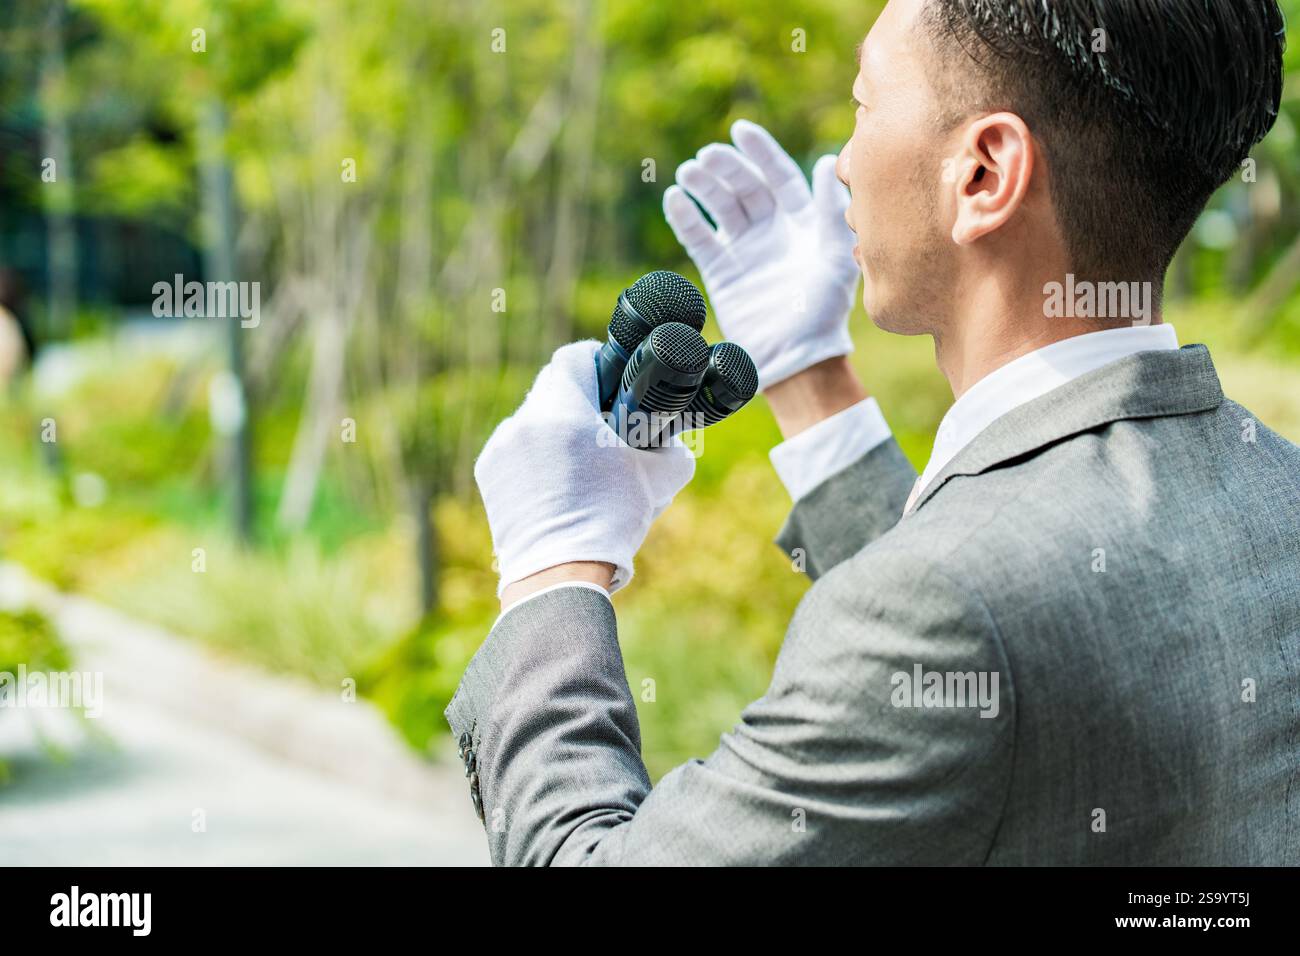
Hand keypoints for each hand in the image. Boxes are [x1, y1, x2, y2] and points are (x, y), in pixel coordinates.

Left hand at [473, 341, 695, 596]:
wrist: (559, 575)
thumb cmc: (610, 522)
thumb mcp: (658, 479)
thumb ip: (672, 448)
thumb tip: (673, 440)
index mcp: (562, 410)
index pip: (575, 357)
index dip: (599, 362)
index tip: (614, 381)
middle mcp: (524, 421)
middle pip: (552, 387)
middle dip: (580, 400)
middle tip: (605, 425)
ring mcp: (501, 447)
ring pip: (534, 419)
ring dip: (556, 429)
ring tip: (581, 464)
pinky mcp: (489, 473)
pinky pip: (517, 447)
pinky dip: (535, 456)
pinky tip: (556, 483)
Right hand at [663, 119, 859, 389]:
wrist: (796, 358)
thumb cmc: (824, 310)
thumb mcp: (836, 256)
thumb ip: (830, 209)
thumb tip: (827, 161)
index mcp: (802, 221)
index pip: (778, 176)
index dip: (760, 152)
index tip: (740, 131)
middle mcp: (772, 231)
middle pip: (745, 187)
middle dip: (726, 167)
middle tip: (707, 156)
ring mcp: (745, 250)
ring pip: (720, 207)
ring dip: (704, 186)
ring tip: (689, 172)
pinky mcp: (721, 272)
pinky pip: (699, 238)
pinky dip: (686, 218)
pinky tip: (675, 199)